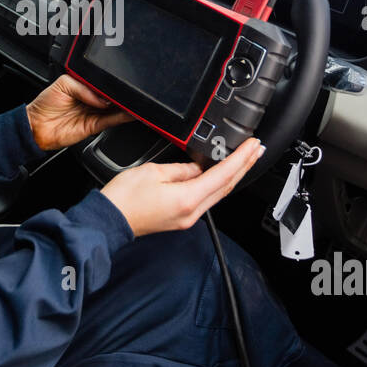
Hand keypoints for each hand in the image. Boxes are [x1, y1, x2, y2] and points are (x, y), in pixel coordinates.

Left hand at [26, 73, 133, 150]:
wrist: (36, 126)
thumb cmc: (45, 104)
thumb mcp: (63, 84)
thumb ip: (83, 88)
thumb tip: (101, 98)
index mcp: (84, 87)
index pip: (102, 83)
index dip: (111, 82)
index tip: (121, 81)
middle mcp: (91, 100)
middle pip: (111, 96)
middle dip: (121, 94)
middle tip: (132, 91)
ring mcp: (94, 113)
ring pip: (115, 109)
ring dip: (126, 106)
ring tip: (137, 102)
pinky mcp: (94, 126)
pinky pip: (111, 121)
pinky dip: (122, 118)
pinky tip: (131, 113)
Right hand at [101, 137, 263, 237]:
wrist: (109, 220)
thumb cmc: (123, 198)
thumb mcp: (153, 172)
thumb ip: (180, 169)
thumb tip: (196, 168)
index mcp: (187, 198)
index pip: (223, 174)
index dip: (241, 158)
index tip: (252, 146)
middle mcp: (192, 212)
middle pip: (227, 186)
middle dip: (244, 166)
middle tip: (257, 150)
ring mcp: (187, 217)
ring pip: (218, 193)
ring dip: (234, 175)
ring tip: (245, 160)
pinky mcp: (181, 218)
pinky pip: (206, 198)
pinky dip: (218, 184)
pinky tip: (220, 175)